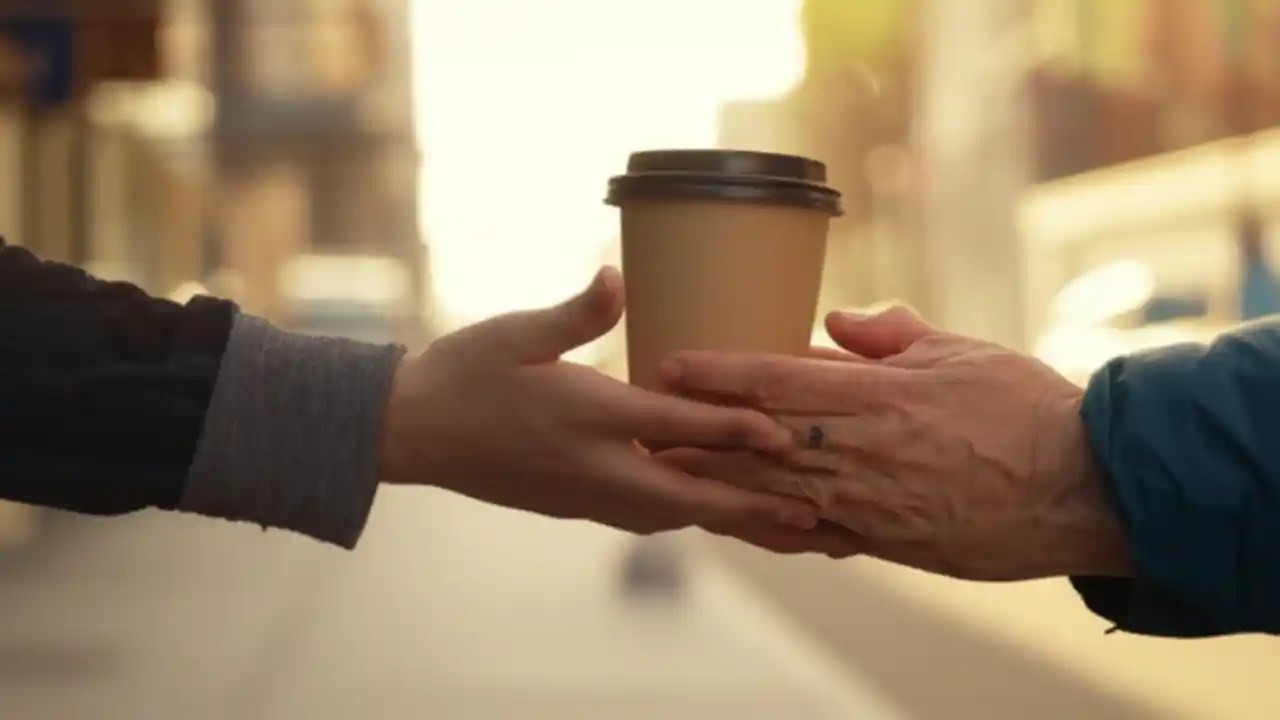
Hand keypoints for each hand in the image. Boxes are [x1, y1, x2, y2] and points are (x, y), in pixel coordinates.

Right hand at [376, 267, 819, 537]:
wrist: (408, 432)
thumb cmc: (461, 374)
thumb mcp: (516, 331)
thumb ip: (576, 311)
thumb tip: (617, 275)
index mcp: (586, 416)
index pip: (675, 428)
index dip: (732, 430)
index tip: (783, 437)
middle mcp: (592, 466)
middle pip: (686, 498)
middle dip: (747, 507)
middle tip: (805, 517)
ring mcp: (581, 494)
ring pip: (666, 516)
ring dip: (718, 517)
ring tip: (767, 519)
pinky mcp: (569, 505)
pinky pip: (639, 519)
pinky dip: (680, 516)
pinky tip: (697, 507)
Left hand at [661, 307, 1133, 580]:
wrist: (1084, 487)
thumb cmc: (1027, 409)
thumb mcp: (962, 351)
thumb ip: (892, 337)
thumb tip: (836, 323)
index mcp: (877, 394)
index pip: (775, 376)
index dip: (716, 371)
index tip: (668, 363)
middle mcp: (862, 448)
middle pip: (757, 437)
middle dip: (695, 430)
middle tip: (642, 422)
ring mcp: (869, 500)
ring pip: (772, 490)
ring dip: (715, 481)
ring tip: (666, 472)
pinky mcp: (886, 541)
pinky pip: (814, 534)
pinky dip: (770, 527)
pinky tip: (736, 522)